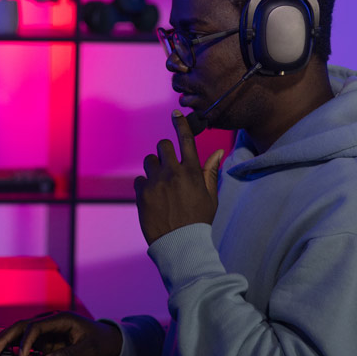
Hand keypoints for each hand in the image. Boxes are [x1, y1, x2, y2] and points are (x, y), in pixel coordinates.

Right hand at [0, 311, 122, 355]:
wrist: (111, 342)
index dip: (26, 341)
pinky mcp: (47, 340)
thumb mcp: (88, 350)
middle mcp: (51, 321)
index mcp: (61, 319)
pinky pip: (27, 342)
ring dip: (6, 340)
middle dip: (6, 337)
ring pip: (22, 333)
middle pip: (23, 326)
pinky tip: (2, 353)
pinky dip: (14, 347)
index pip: (36, 326)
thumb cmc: (101, 343)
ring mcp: (48, 331)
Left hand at [134, 111, 224, 244]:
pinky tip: (153, 199)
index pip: (185, 139)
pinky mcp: (141, 193)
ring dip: (154, 168)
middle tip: (169, 165)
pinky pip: (139, 179)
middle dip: (165, 152)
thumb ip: (210, 172)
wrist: (180, 242)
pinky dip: (144, 186)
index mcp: (192, 172)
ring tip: (161, 185)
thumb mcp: (211, 196)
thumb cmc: (199, 220)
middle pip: (163, 145)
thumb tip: (218, 150)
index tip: (175, 113)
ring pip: (149, 160)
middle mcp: (173, 173)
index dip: (180, 124)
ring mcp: (155, 182)